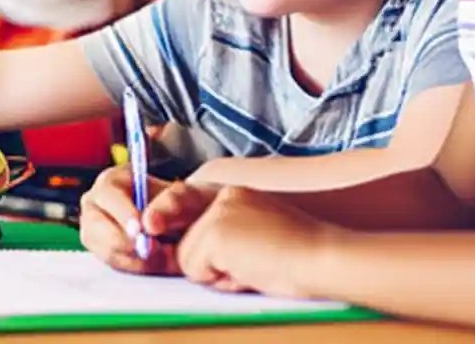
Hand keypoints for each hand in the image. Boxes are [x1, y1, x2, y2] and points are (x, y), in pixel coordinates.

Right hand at [78, 166, 217, 274]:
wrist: (191, 225)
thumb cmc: (190, 206)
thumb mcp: (191, 199)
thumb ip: (173, 204)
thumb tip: (148, 224)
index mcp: (112, 181)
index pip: (107, 195)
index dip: (123, 214)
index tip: (141, 231)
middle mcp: (97, 203)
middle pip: (95, 226)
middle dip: (126, 243)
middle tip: (157, 251)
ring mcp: (95, 228)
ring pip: (104, 249)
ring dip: (134, 257)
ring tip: (163, 253)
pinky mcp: (102, 250)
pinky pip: (113, 263)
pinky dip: (135, 265)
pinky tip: (156, 260)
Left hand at [177, 186, 340, 297]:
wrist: (325, 259)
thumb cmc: (300, 258)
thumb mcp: (256, 235)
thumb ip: (224, 236)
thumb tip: (186, 256)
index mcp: (234, 194)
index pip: (188, 202)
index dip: (168, 215)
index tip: (149, 225)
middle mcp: (223, 196)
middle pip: (186, 240)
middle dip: (208, 263)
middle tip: (250, 264)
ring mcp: (218, 213)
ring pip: (187, 257)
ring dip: (216, 274)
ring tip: (254, 267)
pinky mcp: (216, 232)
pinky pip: (195, 269)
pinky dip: (220, 280)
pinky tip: (250, 271)